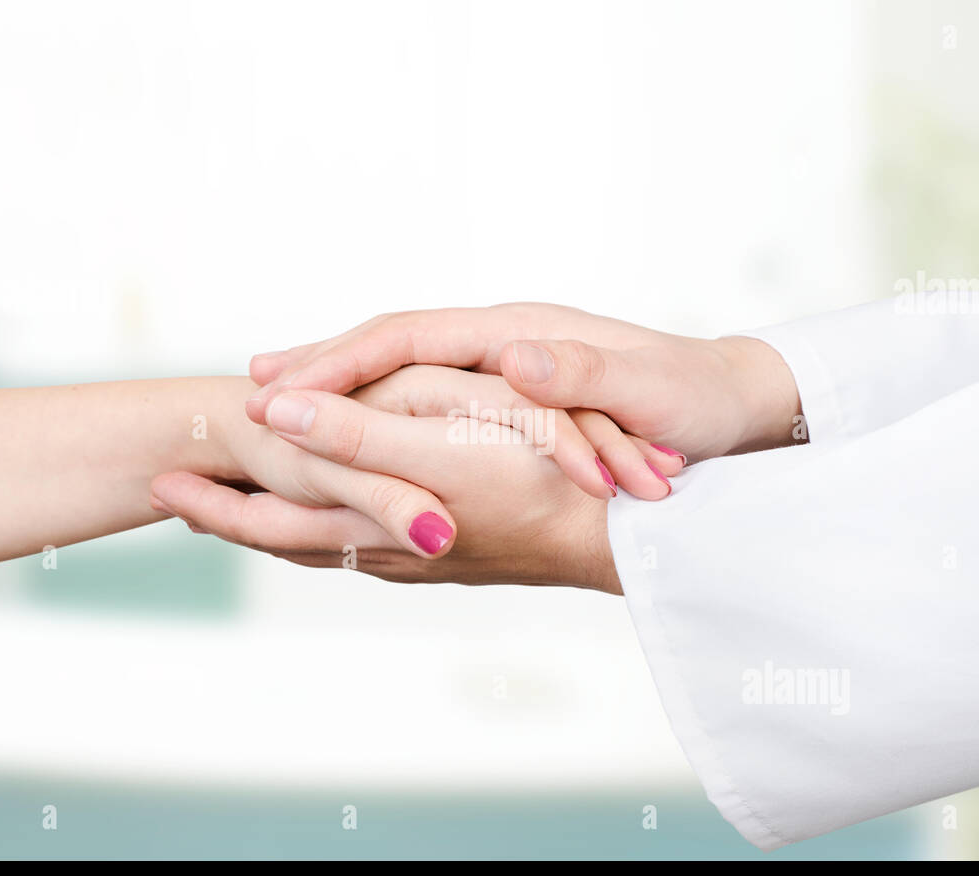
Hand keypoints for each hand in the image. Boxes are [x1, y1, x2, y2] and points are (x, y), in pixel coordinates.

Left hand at [152, 366, 620, 592]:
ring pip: (326, 547)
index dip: (211, 505)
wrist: (610, 536)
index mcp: (369, 523)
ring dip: (277, 528)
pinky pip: (366, 547)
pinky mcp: (450, 556)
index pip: (266, 521)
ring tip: (243, 516)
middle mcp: (383, 551)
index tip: (158, 482)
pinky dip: (328, 533)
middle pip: (286, 540)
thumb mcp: (437, 443)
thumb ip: (353, 431)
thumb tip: (272, 411)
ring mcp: (416, 559)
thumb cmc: (532, 482)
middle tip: (178, 504)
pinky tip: (340, 529)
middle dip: (230, 520)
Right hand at [246, 303, 803, 494]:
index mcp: (521, 332)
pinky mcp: (514, 398)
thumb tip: (517, 364)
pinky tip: (359, 441)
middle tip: (249, 399)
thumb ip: (584, 377)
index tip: (279, 389)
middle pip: (391, 348)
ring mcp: (506, 368)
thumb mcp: (648, 392)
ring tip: (281, 415)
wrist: (729, 406)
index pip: (408, 333)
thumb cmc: (691, 400)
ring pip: (406, 375)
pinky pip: (433, 403)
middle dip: (323, 372)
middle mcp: (503, 341)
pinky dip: (387, 416)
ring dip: (346, 393)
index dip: (341, 359)